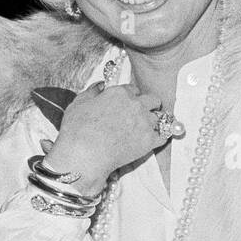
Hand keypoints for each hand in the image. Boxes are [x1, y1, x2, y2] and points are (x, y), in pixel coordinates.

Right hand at [40, 82, 169, 193]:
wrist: (84, 155)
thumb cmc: (77, 130)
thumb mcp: (79, 103)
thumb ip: (92, 91)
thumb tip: (101, 85)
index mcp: (120, 93)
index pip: (134, 89)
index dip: (131, 97)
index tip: (128, 104)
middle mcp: (136, 105)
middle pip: (153, 100)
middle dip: (149, 105)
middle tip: (141, 114)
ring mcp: (145, 123)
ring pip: (159, 118)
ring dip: (153, 122)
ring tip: (144, 129)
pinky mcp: (149, 141)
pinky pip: (164, 136)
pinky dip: (160, 137)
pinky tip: (155, 139)